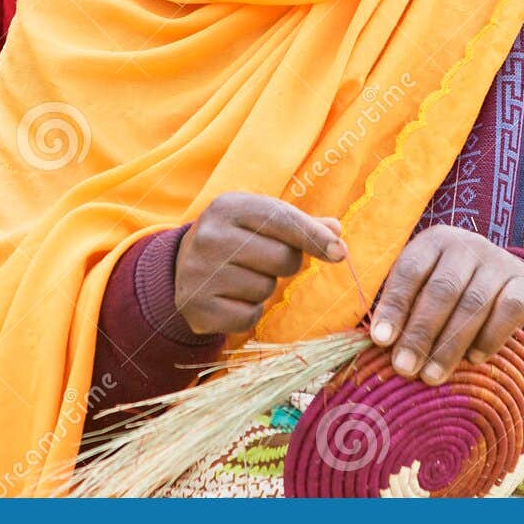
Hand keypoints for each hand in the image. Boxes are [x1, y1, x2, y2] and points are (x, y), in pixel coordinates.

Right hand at [175, 192, 346, 336]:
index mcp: (228, 207)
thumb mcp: (262, 221)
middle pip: (282, 258)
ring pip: (265, 290)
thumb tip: (335, 233)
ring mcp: (200, 273)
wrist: (182, 266)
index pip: (281, 219)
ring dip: (264, 289)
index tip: (340, 253)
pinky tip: (231, 298)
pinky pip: (249, 317)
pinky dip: (249, 312)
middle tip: (265, 260)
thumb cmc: (236, 238)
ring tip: (241, 277)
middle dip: (286, 264)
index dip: (314, 237)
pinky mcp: (196, 307)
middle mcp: (210, 236)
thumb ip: (300, 225)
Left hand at [370, 227, 523, 385]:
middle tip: (404, 368)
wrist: (501, 277)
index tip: (381, 340)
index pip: (410, 271)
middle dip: (420, 333)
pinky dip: (489, 339)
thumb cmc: (447, 287)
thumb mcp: (423, 286)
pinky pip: (508, 312)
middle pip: (442, 290)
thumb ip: (404, 308)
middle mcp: (467, 245)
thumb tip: (381, 344)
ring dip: (449, 346)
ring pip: (473, 304)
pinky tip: (472, 360)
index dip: (394, 306)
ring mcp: (499, 261)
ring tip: (431, 376)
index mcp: (434, 241)